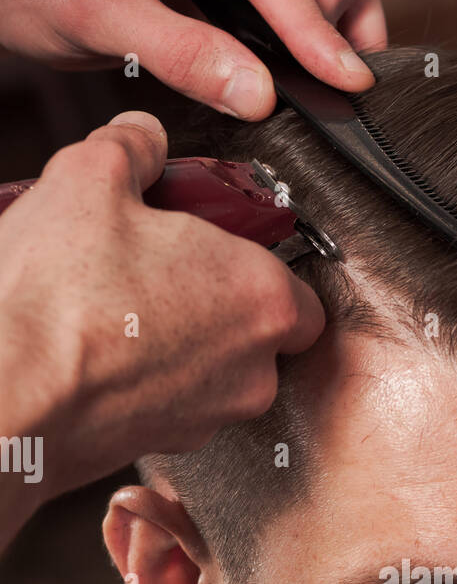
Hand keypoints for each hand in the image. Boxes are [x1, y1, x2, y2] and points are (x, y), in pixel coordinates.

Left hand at [0, 0, 386, 116]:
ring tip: (331, 73)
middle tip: (347, 83)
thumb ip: (180, 51)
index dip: (311, 28)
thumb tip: (258, 95)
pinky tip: (301, 67)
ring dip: (329, 19)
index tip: (347, 79)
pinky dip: (302, 27)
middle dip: (336, 17)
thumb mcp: (95, 11)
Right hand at [0, 110, 325, 545]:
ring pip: (217, 371)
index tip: (218, 245)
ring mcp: (211, 417)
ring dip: (182, 340)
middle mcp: (253, 370)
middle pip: (259, 330)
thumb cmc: (57, 303)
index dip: (258, 261)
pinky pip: (174, 402)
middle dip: (217, 301)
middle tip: (164, 269)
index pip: (300, 287)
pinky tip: (102, 349)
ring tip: (122, 307)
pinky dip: (149, 377)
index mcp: (262, 300)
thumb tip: (141, 138)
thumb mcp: (90, 180)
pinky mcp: (166, 446)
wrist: (9, 399)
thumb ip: (132, 149)